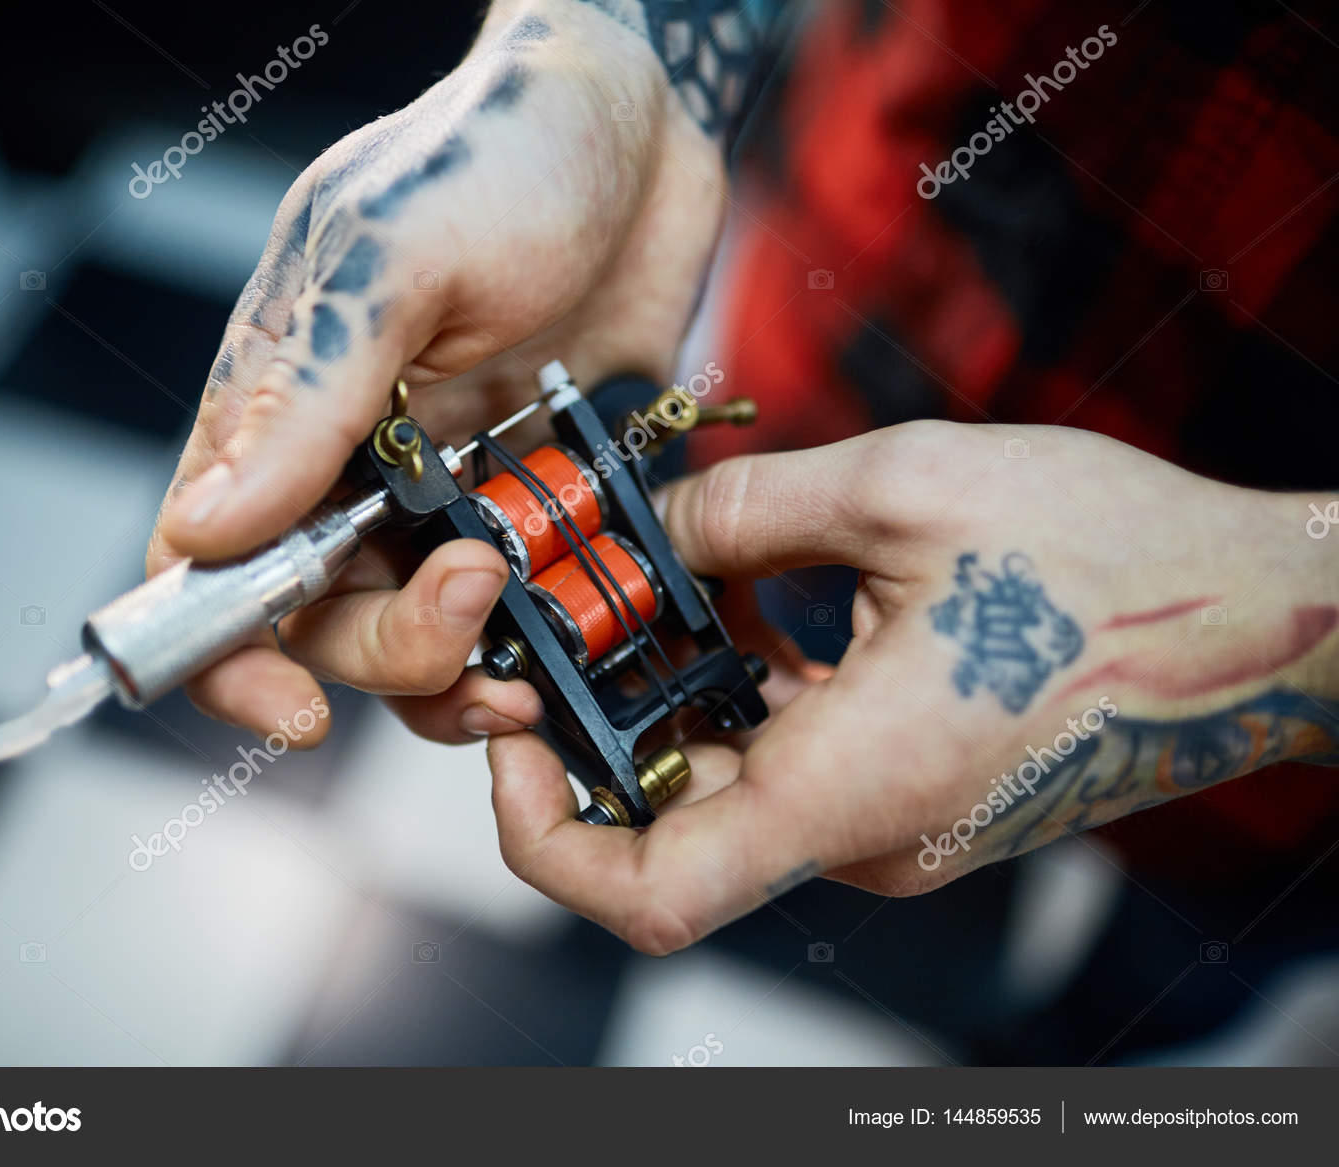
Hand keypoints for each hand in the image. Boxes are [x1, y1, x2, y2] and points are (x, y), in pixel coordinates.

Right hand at [145, 0, 727, 737]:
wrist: (640, 123)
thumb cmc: (498, 151)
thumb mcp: (391, 255)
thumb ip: (307, 396)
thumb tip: (206, 529)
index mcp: (278, 407)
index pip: (202, 564)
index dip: (224, 656)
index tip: (293, 708)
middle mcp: (349, 464)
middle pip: (320, 624)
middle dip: (389, 647)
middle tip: (472, 592)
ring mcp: (444, 491)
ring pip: (416, 640)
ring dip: (457, 679)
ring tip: (520, 669)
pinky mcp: (532, 498)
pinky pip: (516, 613)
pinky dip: (530, 649)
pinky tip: (563, 651)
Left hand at [482, 422, 1338, 952]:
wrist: (1265, 621)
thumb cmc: (1116, 560)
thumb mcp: (904, 487)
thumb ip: (749, 508)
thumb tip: (653, 527)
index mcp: (847, 788)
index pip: (645, 895)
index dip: (544, 836)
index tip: (511, 744)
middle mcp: (861, 837)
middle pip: (670, 829)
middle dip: (599, 732)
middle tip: (575, 625)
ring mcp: (893, 827)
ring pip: (730, 792)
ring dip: (676, 704)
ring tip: (661, 596)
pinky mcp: (917, 796)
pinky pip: (795, 769)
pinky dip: (747, 702)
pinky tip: (751, 612)